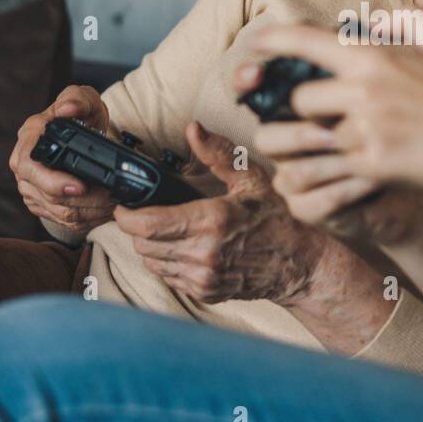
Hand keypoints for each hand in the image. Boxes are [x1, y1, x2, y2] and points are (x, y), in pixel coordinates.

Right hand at [10, 85, 115, 236]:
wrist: (83, 136)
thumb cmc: (81, 116)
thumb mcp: (84, 100)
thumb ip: (77, 99)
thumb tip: (67, 108)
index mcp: (28, 139)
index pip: (31, 168)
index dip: (54, 181)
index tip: (81, 185)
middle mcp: (24, 167)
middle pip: (48, 196)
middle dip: (84, 199)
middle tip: (110, 196)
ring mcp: (32, 189)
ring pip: (60, 212)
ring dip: (91, 210)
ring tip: (114, 202)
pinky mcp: (43, 207)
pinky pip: (66, 222)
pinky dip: (90, 219)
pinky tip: (105, 210)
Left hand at [112, 120, 332, 305]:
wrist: (298, 263)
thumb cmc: (277, 218)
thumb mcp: (251, 178)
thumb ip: (218, 153)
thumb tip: (194, 129)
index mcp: (211, 221)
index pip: (148, 225)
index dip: (127, 216)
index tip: (125, 207)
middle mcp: (204, 253)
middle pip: (143, 245)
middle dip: (137, 229)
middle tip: (145, 214)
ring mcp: (203, 277)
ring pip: (152, 263)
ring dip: (150, 247)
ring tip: (164, 230)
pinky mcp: (204, 292)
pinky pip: (168, 278)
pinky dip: (167, 263)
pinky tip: (182, 248)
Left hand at [238, 24, 422, 205]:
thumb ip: (409, 29)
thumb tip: (385, 21)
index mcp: (376, 56)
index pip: (306, 42)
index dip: (272, 42)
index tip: (252, 44)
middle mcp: (364, 89)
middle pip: (299, 99)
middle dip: (300, 112)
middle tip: (307, 121)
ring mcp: (368, 130)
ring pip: (307, 140)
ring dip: (302, 148)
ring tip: (303, 153)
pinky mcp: (377, 167)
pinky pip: (329, 173)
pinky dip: (324, 178)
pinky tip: (327, 181)